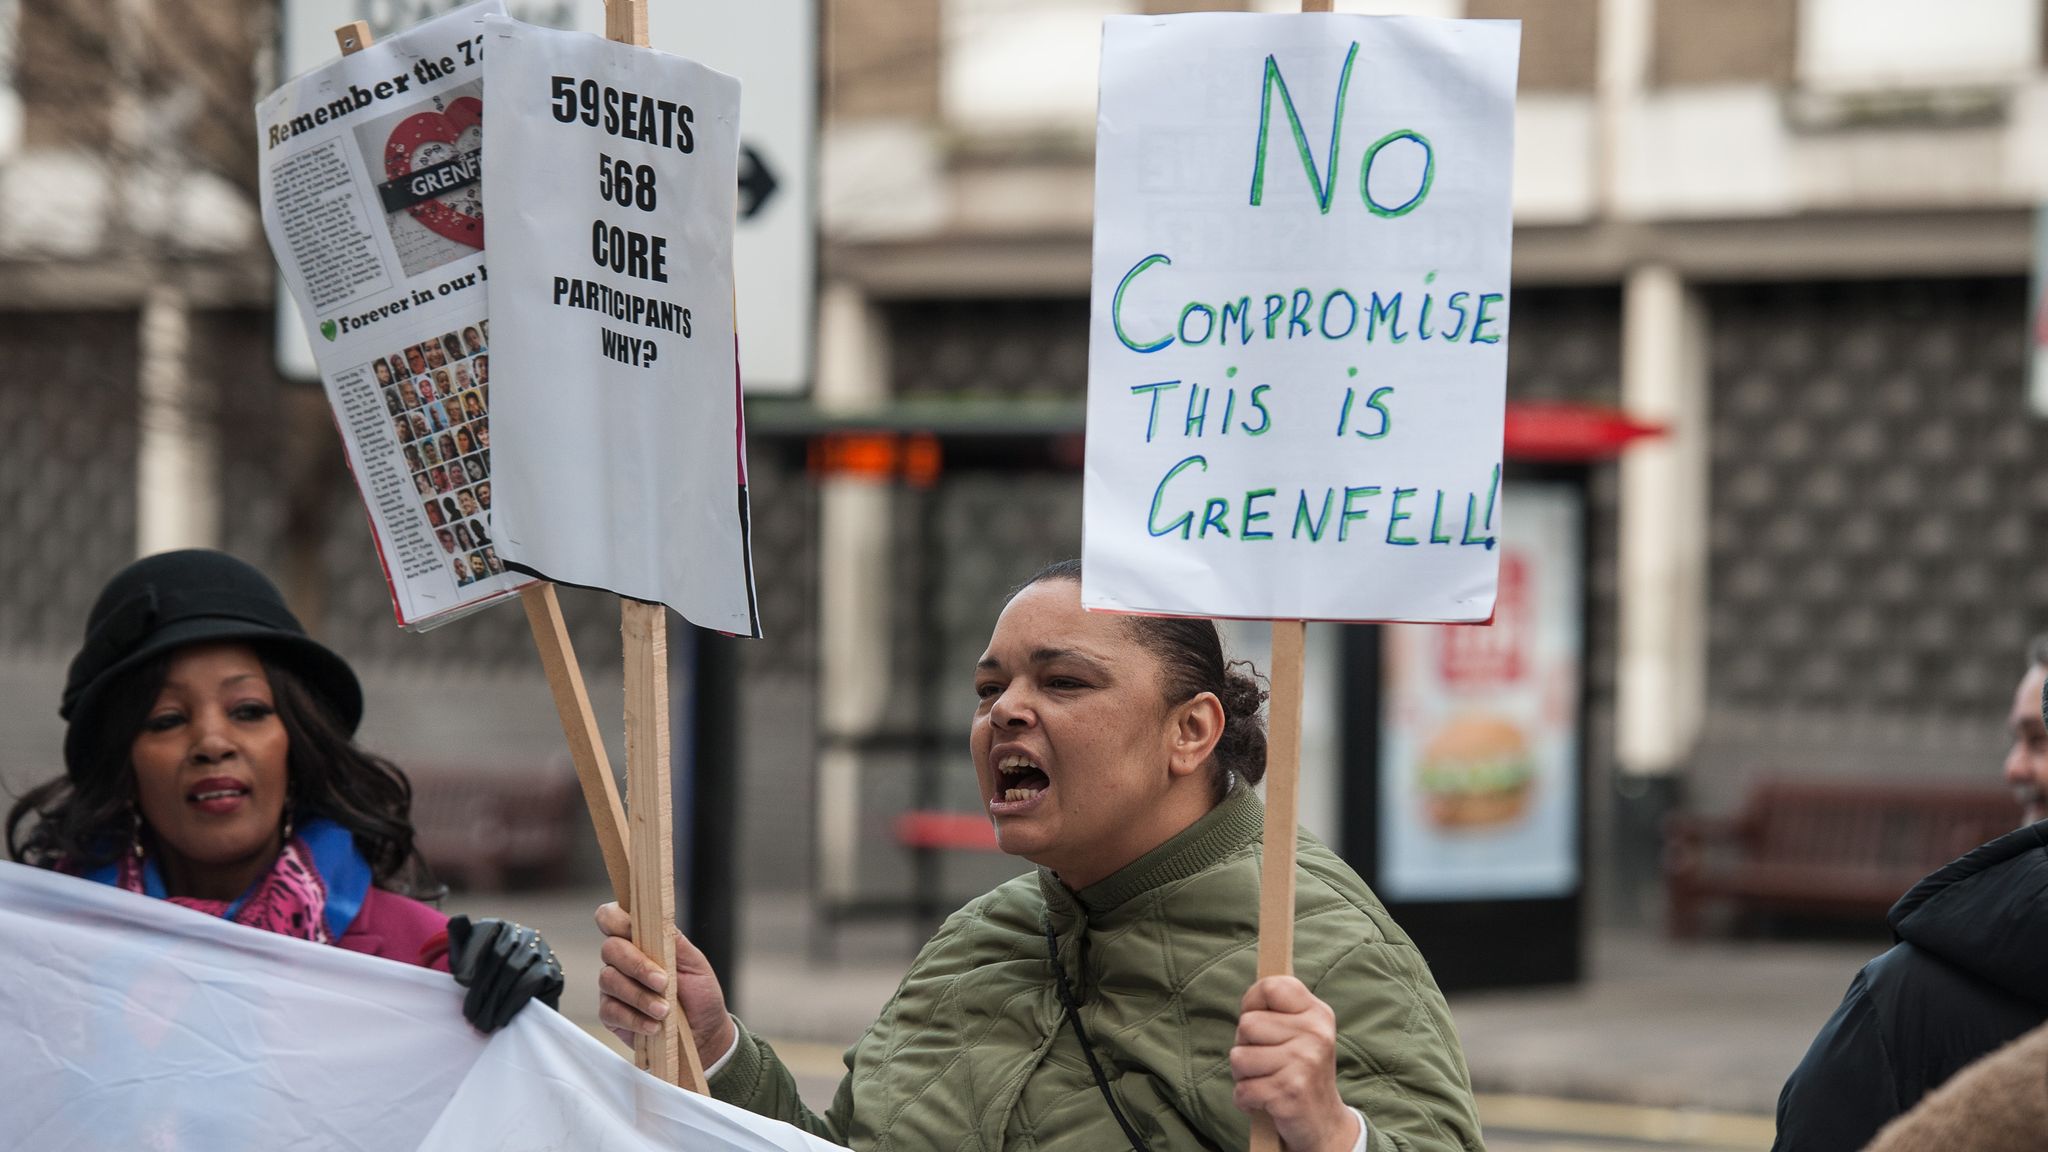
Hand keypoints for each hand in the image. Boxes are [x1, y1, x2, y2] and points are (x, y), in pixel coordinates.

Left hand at [446, 916, 563, 1032]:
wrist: (516, 1003)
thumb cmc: (484, 978)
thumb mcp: (466, 959)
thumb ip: (459, 938)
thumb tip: (458, 919)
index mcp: (501, 926)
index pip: (486, 933)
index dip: (472, 956)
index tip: (459, 981)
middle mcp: (524, 934)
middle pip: (498, 957)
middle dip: (480, 989)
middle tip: (469, 1015)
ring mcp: (542, 952)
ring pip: (513, 972)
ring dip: (494, 1001)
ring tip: (481, 1023)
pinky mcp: (554, 971)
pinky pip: (531, 985)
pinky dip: (513, 1003)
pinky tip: (501, 1018)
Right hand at [594, 901, 735, 1061]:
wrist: (704, 1032)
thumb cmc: (699, 994)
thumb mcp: (696, 964)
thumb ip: (674, 941)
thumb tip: (658, 920)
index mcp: (641, 940)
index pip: (612, 917)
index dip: (616, 919)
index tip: (634, 931)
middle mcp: (622, 961)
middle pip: (610, 949)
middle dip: (637, 965)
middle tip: (663, 982)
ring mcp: (614, 987)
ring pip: (610, 980)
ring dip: (640, 996)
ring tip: (664, 1010)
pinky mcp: (611, 1014)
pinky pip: (611, 1011)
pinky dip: (635, 1019)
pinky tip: (654, 1026)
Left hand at [1231, 976, 1361, 1151]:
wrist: (1325, 1123)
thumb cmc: (1301, 1071)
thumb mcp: (1301, 1032)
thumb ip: (1277, 1010)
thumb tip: (1250, 997)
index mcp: (1317, 1013)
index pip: (1271, 986)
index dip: (1252, 1002)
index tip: (1259, 1020)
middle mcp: (1315, 1034)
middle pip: (1246, 1024)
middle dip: (1246, 1047)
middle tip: (1269, 1062)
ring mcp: (1304, 1062)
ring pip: (1238, 1057)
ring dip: (1244, 1075)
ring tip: (1267, 1080)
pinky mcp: (1289, 1091)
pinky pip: (1242, 1089)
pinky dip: (1246, 1100)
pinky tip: (1266, 1101)